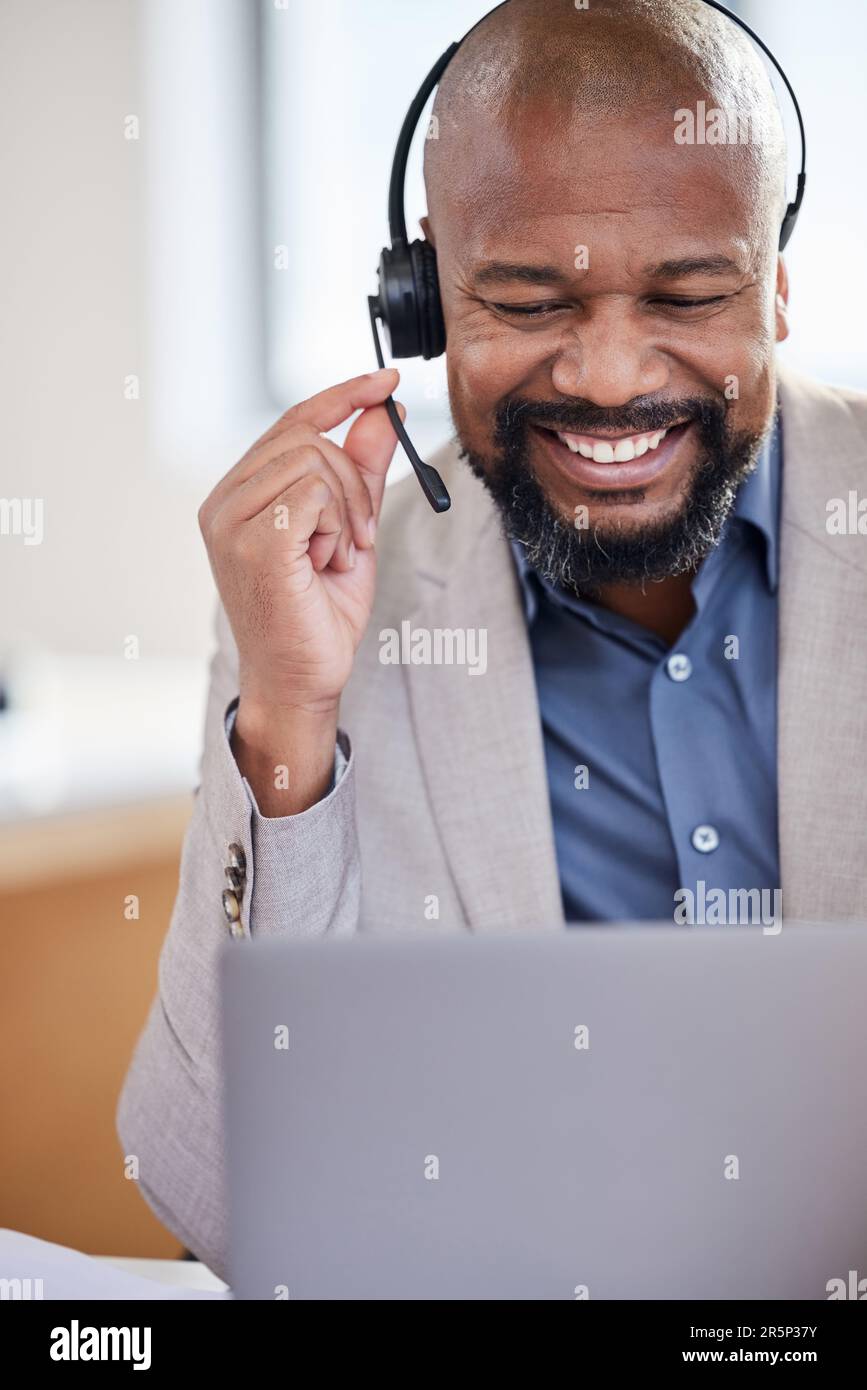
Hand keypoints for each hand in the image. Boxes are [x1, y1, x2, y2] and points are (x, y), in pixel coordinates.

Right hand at [198, 367, 401, 812]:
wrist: (303, 681)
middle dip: (355, 480)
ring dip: (349, 510)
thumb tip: (383, 409)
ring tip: (339, 555)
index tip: (388, 381)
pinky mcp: (252, 543)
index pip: (291, 421)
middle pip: (308, 437)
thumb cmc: (319, 614)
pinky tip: (328, 563)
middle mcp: (223, 502)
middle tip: (362, 535)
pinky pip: (314, 494)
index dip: (342, 395)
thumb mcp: (351, 528)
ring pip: (314, 462)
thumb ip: (362, 469)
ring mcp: (230, 522)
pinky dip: (338, 527)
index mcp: (238, 494)